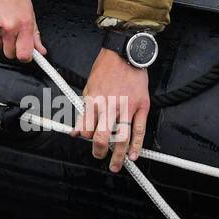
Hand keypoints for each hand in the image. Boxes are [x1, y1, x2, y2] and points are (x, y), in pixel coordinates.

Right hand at [0, 0, 45, 60]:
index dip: (25, 56)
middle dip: (11, 47)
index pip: (24, 54)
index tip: (25, 54)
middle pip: (9, 54)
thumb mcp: (27, 8)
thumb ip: (34, 32)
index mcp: (23, 22)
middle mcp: (7, 27)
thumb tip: (40, 49)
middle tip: (11, 33)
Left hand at [72, 48, 149, 172]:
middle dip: (99, 151)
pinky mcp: (142, 106)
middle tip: (99, 157)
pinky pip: (140, 129)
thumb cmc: (105, 69)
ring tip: (115, 165)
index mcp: (94, 100)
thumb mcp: (88, 87)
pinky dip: (137, 145)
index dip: (86, 137)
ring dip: (118, 155)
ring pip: (122, 137)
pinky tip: (134, 156)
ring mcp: (127, 107)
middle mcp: (110, 105)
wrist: (125, 53)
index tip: (88, 141)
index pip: (87, 128)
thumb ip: (84, 110)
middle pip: (103, 136)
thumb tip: (76, 131)